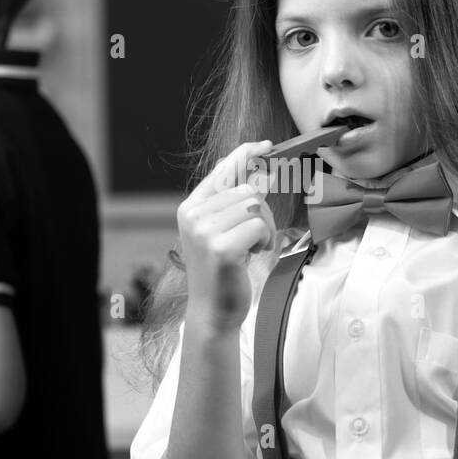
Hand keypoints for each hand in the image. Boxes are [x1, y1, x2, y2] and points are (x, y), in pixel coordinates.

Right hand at [177, 140, 277, 334]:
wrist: (212, 312)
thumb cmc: (222, 272)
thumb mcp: (222, 230)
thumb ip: (233, 202)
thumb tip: (258, 169)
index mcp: (190, 207)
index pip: (223, 169)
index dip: (246, 154)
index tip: (267, 146)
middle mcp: (193, 215)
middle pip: (247, 190)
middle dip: (263, 212)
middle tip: (255, 237)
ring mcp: (205, 231)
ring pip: (255, 206)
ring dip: (266, 227)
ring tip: (252, 246)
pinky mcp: (221, 247)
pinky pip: (259, 225)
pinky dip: (265, 239)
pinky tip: (253, 254)